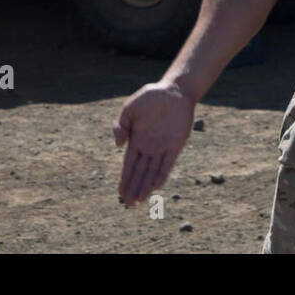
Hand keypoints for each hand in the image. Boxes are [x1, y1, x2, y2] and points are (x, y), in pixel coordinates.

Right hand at [113, 81, 195, 207]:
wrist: (174, 90)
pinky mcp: (176, 144)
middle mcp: (149, 147)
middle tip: (128, 204)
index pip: (129, 164)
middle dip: (133, 187)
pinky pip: (168, 163)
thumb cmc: (150, 97)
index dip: (124, 179)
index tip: (120, 193)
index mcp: (136, 139)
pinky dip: (162, 174)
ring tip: (140, 200)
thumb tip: (118, 145)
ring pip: (152, 171)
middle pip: (140, 172)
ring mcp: (162, 147)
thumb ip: (119, 126)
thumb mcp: (128, 108)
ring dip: (146, 185)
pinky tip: (156, 186)